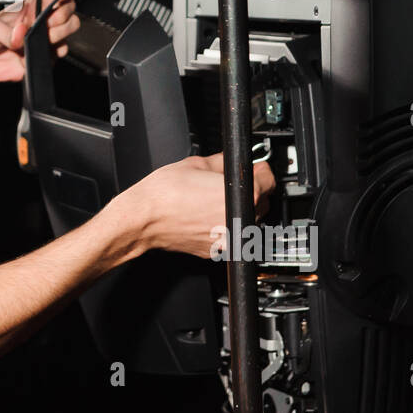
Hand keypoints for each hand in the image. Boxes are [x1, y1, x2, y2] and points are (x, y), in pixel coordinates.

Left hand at [0, 0, 79, 84]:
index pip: (61, 1)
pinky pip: (53, 61)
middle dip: (62, 29)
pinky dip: (44, 62)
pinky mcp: (40, 60)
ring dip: (54, 46)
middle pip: (71, 21)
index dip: (62, 9)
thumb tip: (21, 33)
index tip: (49, 19)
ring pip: (66, 42)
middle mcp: (42, 23)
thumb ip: (5, 31)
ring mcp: (43, 42)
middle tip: (45, 35)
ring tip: (32, 49)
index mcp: (33, 6)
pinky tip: (27, 59)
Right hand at [121, 152, 275, 258]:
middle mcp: (240, 221)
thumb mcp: (197, 164)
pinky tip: (206, 215)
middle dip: (251, 190)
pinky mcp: (216, 251)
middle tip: (231, 181)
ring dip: (240, 210)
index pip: (269, 180)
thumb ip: (224, 162)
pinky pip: (230, 235)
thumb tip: (235, 161)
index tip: (255, 168)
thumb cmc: (164, 194)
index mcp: (241, 196)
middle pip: (262, 202)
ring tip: (214, 199)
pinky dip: (225, 225)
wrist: (143, 219)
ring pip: (248, 221)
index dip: (261, 170)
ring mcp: (229, 239)